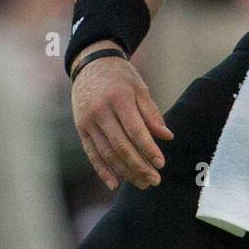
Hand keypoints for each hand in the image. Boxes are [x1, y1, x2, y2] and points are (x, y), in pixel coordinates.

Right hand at [71, 43, 172, 189]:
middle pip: (121, 146)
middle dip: (139, 166)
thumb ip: (151, 113)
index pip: (135, 130)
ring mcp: (88, 121)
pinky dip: (102, 170)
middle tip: (154, 180)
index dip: (148, 149)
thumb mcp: (139, 89)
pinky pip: (91, 153)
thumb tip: (167, 137)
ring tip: (141, 183)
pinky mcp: (81, 128)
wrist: (91, 64)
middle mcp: (100, 111)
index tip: (161, 163)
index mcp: (118, 98)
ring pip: (107, 153)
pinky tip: (114, 184)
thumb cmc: (120, 77)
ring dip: (124, 171)